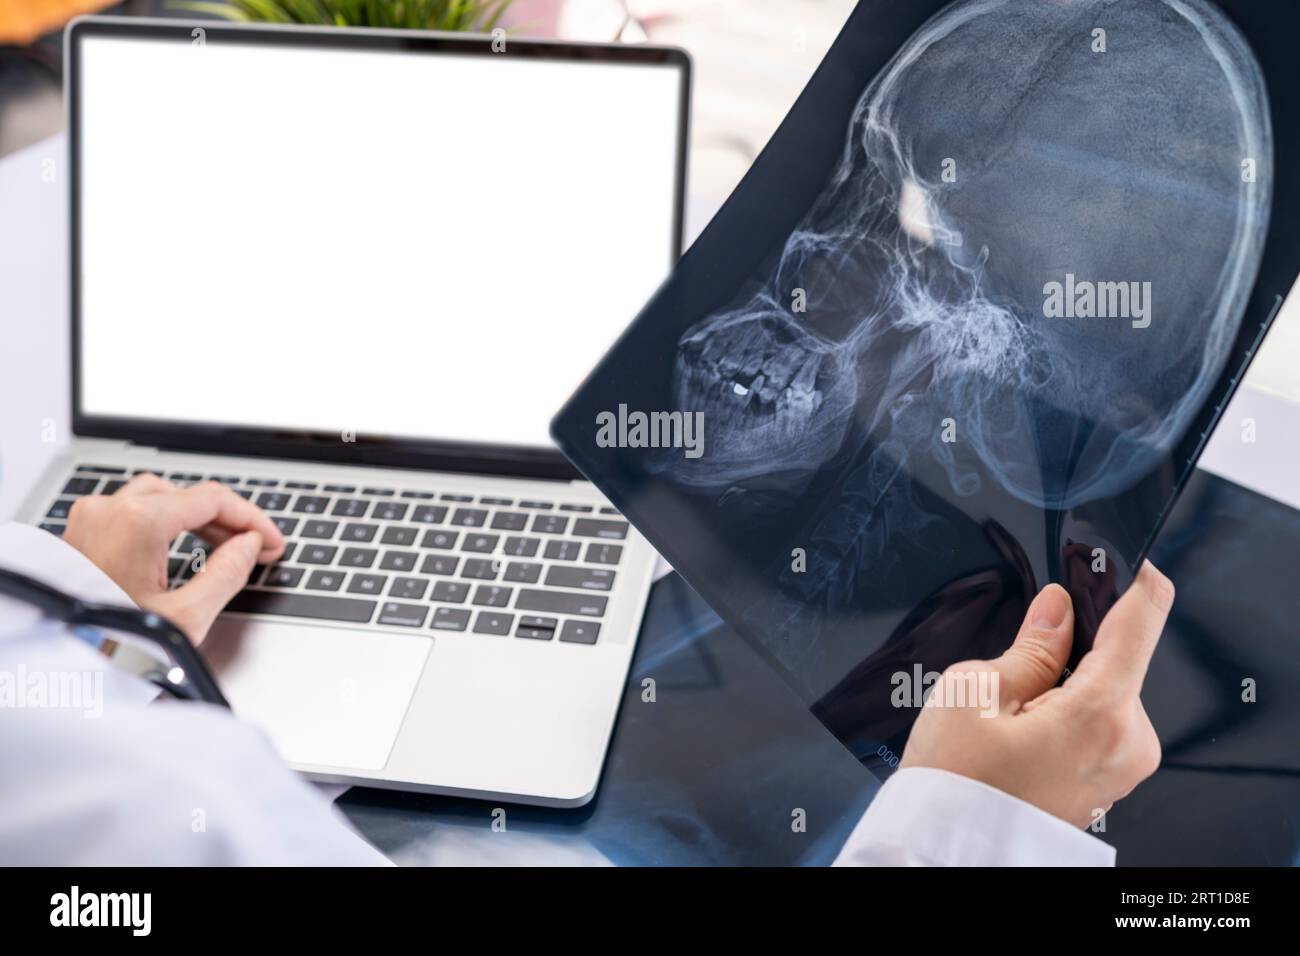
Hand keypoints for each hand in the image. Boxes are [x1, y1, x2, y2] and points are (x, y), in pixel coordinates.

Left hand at [63, 474, 285, 643]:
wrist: (54, 671)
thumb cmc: (107, 647)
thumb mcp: (185, 617)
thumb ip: (228, 573)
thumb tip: (249, 547)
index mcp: (136, 521)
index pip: (212, 499)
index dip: (251, 519)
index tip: (270, 541)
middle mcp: (108, 511)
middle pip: (185, 495)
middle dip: (225, 519)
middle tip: (252, 547)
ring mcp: (89, 520)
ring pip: (156, 498)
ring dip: (194, 518)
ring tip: (221, 546)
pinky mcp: (79, 535)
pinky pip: (130, 513)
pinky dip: (163, 524)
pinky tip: (181, 548)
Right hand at [900, 560, 1172, 828]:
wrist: (946, 848)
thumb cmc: (954, 783)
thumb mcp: (974, 691)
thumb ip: (1029, 644)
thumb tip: (1058, 609)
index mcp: (1102, 713)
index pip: (1143, 620)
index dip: (1133, 578)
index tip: (1114, 559)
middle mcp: (1129, 743)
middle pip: (1118, 658)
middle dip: (1071, 647)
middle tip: (1012, 668)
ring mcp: (1122, 768)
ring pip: (1105, 690)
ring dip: (1064, 683)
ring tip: (1007, 713)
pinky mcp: (1108, 782)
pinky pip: (1098, 724)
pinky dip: (1065, 713)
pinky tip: (1019, 733)